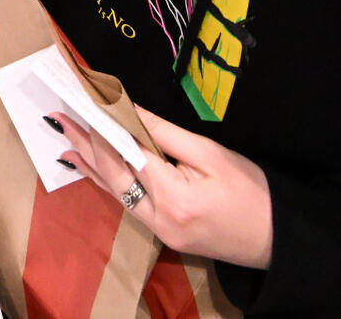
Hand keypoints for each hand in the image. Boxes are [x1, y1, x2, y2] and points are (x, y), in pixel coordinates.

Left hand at [53, 106, 273, 270]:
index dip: (103, 123)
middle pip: (113, 174)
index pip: (127, 152)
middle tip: (60, 117)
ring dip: (91, 164)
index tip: (82, 100)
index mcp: (174, 196)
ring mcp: (160, 232)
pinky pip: (129, 205)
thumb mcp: (213, 155)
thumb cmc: (254, 193)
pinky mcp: (164, 236)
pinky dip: (109, 184)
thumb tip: (130, 110)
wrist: (280, 241)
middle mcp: (159, 219)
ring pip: (116, 193)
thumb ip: (166, 135)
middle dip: (86, 143)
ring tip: (65, 141)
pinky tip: (93, 171)